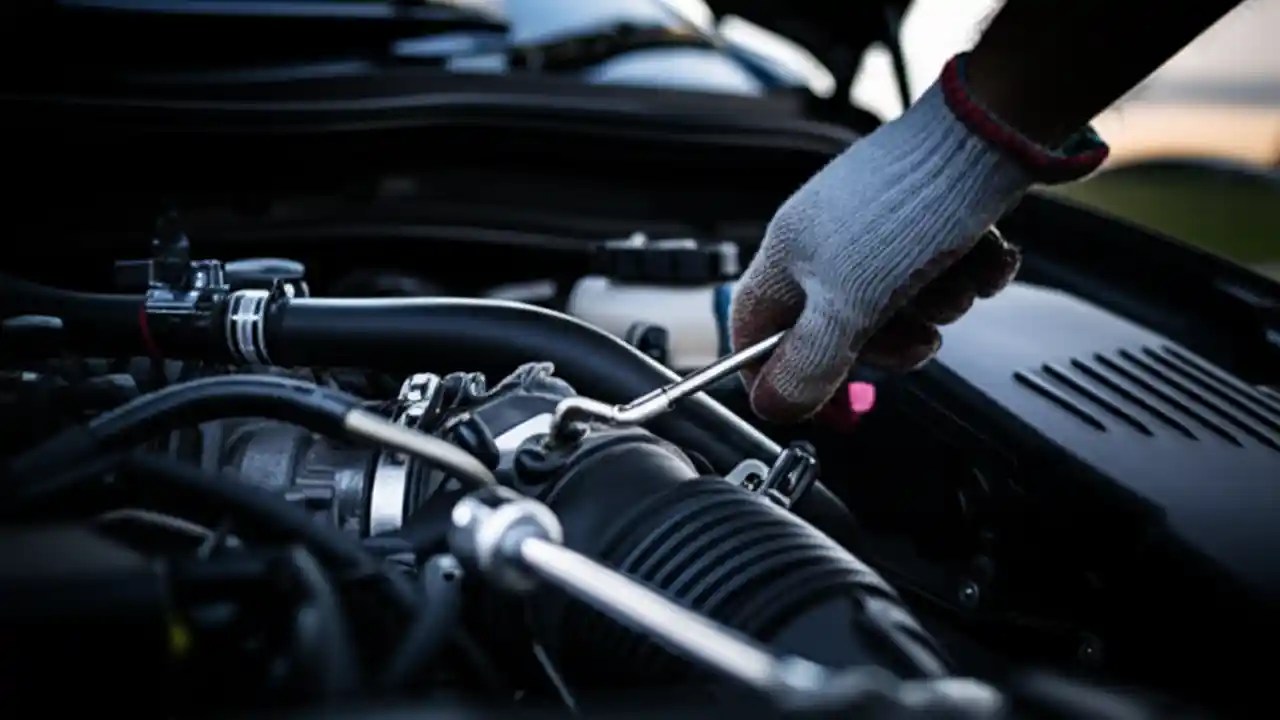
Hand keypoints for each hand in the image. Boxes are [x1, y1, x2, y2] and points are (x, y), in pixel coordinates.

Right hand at [730, 82, 1028, 422]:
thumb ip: (809, 362)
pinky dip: (969, 275)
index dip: (775, 375)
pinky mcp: (929, 227)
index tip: (812, 404)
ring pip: (900, 311)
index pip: (752, 332)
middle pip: (836, 334)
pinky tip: (978, 254)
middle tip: (912, 337)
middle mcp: (828, 246)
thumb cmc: (909, 204)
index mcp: (789, 257)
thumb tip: (773, 405)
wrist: (991, 134)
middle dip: (887, 343)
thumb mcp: (849, 303)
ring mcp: (880, 236)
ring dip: (938, 305)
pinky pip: (944, 279)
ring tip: (951, 276)